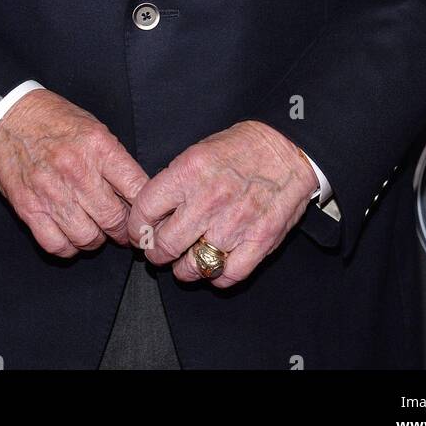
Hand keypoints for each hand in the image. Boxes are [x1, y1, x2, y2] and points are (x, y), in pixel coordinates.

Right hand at [0, 88, 147, 257]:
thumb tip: (137, 195)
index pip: (137, 189)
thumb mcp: (94, 128)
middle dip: (123, 230)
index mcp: (98, 146)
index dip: (146, 210)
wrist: (8, 118)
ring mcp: (51, 191)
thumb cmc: (55, 122)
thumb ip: (115, 162)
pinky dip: (68, 247)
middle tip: (121, 229)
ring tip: (94, 229)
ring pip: (88, 238)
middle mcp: (77, 170)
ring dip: (96, 239)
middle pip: (114, 219)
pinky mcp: (29, 208)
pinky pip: (56, 245)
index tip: (145, 216)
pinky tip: (70, 235)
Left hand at [128, 120, 317, 287]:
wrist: (288, 149)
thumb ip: (174, 182)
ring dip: (183, 269)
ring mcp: (235, 224)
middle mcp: (209, 200)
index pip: (145, 211)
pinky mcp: (259, 242)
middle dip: (156, 253)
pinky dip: (216, 276)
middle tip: (159, 251)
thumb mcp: (198, 151)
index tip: (139, 231)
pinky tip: (214, 265)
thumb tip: (152, 212)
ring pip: (193, 267)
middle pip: (164, 246)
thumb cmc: (241, 148)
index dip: (136, 226)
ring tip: (185, 261)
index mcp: (189, 172)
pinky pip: (227, 275)